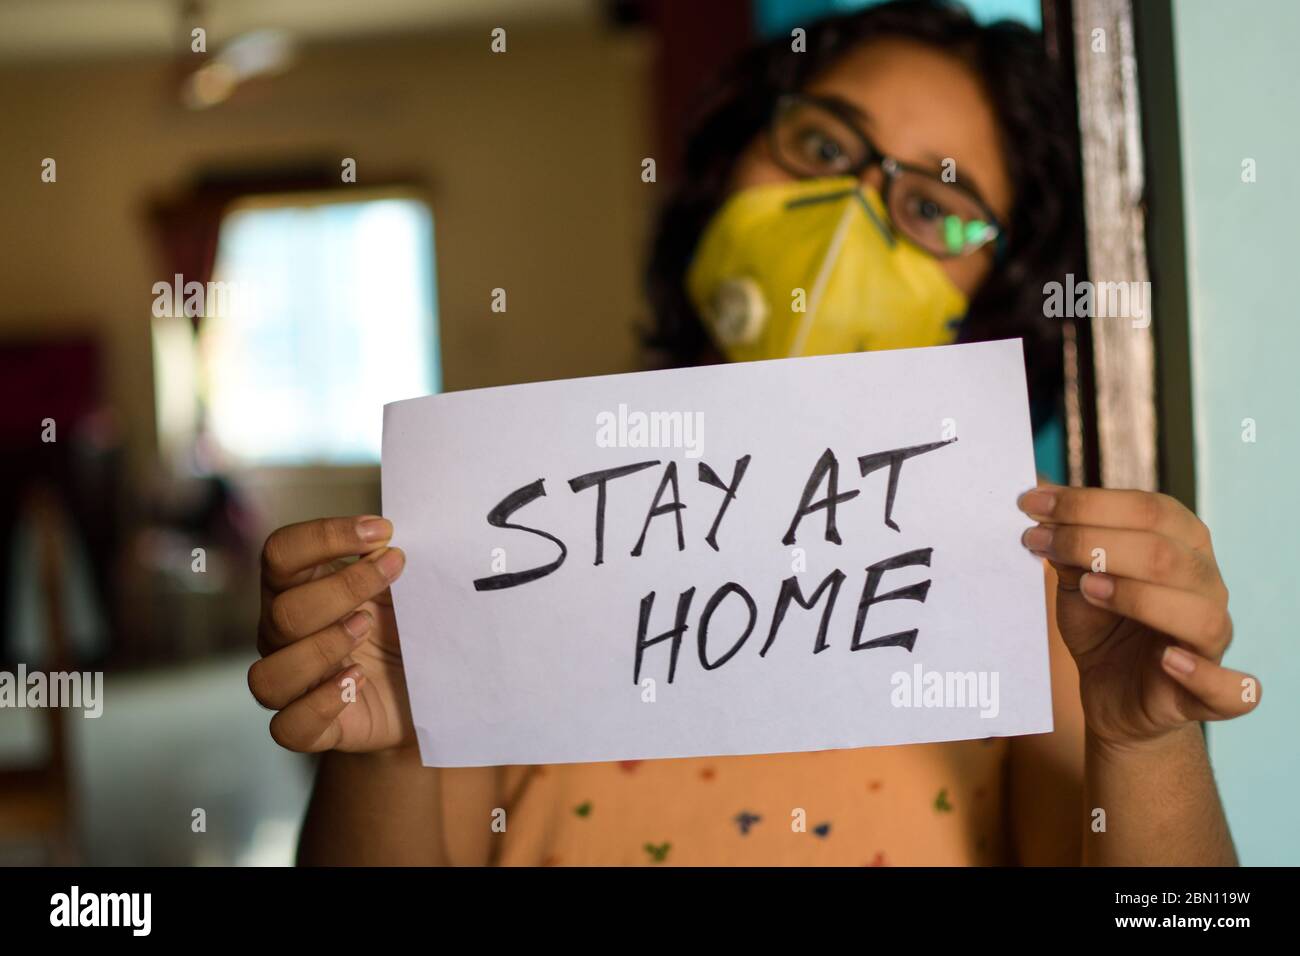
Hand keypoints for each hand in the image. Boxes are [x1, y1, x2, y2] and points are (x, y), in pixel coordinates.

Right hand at [249, 515, 413, 753]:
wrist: (421, 694)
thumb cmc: (400, 630)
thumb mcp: (399, 590)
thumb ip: (387, 561)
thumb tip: (387, 538)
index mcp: (297, 590)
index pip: (281, 553)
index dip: (324, 535)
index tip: (383, 530)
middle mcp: (283, 637)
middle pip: (283, 611)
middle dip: (343, 587)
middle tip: (393, 572)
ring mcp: (294, 685)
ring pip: (268, 676)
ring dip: (321, 648)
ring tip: (367, 628)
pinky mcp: (313, 728)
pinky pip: (289, 726)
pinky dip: (322, 702)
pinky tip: (358, 679)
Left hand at [1018, 486, 1259, 748]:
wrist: (1112, 694)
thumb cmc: (1102, 627)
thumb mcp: (1076, 579)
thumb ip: (1067, 543)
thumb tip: (1038, 495)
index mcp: (1181, 545)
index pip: (1148, 509)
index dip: (1088, 503)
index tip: (1031, 503)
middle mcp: (1206, 584)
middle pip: (1165, 553)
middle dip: (1093, 541)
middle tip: (1037, 541)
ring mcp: (1212, 638)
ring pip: (1196, 610)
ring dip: (1137, 596)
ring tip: (1088, 588)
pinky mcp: (1211, 693)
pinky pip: (1232, 687)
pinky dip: (1204, 674)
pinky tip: (1168, 660)